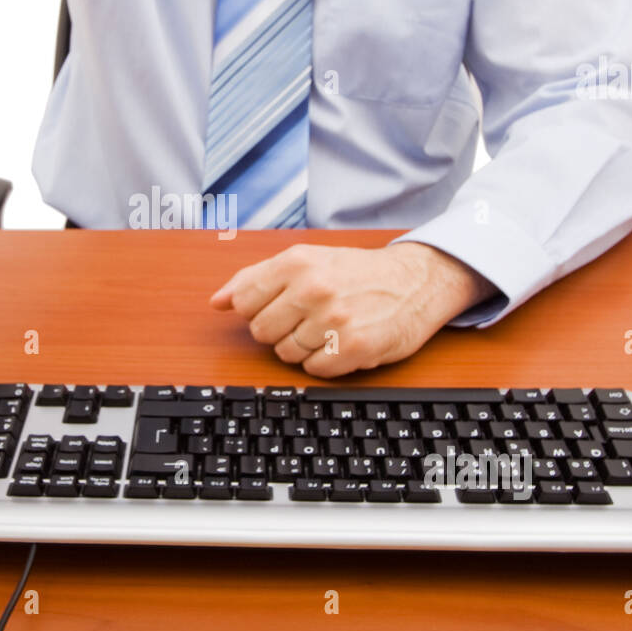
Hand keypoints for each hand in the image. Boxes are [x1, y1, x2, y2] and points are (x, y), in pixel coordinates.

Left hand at [210, 241, 496, 377]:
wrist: (414, 282)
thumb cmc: (356, 273)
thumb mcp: (306, 260)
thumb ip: (255, 278)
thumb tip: (217, 301)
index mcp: (296, 263)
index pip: (244, 303)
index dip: (259, 309)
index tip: (280, 305)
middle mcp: (313, 289)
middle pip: (262, 333)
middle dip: (281, 330)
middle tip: (308, 317)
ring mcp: (333, 320)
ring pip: (287, 354)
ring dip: (304, 347)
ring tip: (328, 328)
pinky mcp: (352, 348)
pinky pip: (314, 370)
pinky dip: (326, 362)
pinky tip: (342, 343)